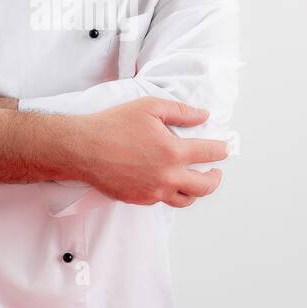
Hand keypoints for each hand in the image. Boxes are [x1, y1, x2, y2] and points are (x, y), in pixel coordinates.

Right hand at [74, 97, 228, 207]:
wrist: (83, 149)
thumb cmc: (112, 125)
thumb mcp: (149, 107)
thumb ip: (181, 112)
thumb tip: (203, 115)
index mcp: (173, 151)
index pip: (209, 153)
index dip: (220, 149)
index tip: (223, 148)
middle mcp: (167, 176)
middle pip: (205, 186)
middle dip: (215, 178)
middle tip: (216, 171)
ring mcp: (154, 191)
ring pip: (186, 199)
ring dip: (196, 191)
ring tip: (196, 182)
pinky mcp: (140, 199)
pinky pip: (163, 200)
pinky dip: (171, 192)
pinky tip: (167, 182)